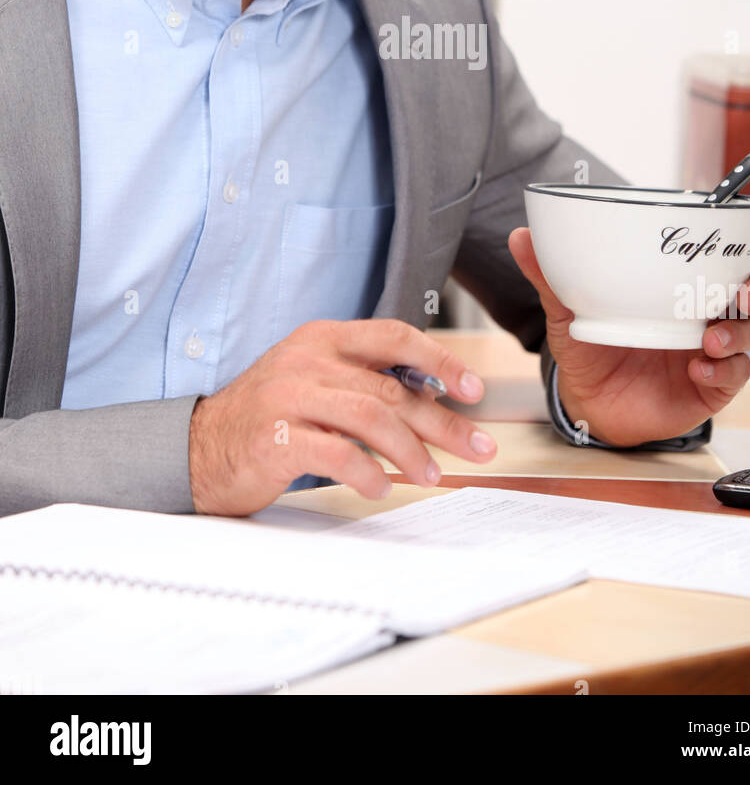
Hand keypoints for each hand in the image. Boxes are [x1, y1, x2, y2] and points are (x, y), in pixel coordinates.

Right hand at [188, 317, 496, 515]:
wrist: (198, 447)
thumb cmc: (269, 416)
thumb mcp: (317, 380)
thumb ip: (366, 380)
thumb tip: (434, 397)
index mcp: (323, 338)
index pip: (394, 336)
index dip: (440, 360)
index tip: (473, 389)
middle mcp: (308, 359)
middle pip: (392, 387)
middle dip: (443, 421)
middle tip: (477, 447)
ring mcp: (289, 396)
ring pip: (371, 416)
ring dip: (411, 450)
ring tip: (432, 474)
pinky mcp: (275, 436)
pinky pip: (336, 453)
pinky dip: (367, 472)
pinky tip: (381, 486)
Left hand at [508, 227, 749, 446]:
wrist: (585, 401)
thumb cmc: (589, 345)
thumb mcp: (568, 308)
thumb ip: (550, 275)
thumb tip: (521, 236)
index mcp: (679, 283)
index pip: (729, 256)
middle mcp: (702, 312)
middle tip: (745, 291)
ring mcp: (710, 349)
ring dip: (740, 331)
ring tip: (711, 338)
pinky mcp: (710, 386)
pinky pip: (732, 375)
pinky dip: (723, 369)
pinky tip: (700, 368)